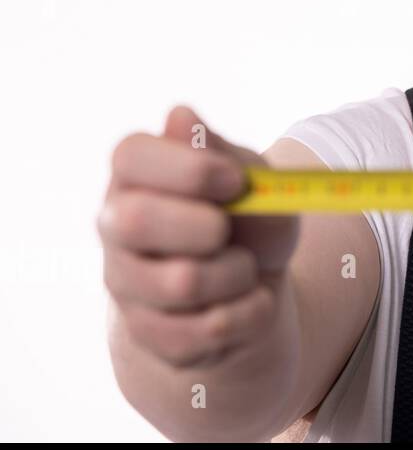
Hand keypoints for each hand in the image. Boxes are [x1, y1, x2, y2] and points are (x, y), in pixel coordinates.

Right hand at [99, 106, 299, 368]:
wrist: (258, 284)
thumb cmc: (251, 217)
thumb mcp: (254, 178)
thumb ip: (222, 152)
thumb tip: (180, 117)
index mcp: (138, 173)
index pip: (131, 156)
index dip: (188, 168)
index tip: (234, 180)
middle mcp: (117, 224)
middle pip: (136, 220)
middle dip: (206, 226)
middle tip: (232, 231)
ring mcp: (125, 282)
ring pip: (180, 282)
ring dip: (239, 273)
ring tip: (246, 267)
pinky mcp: (147, 333)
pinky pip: (203, 331)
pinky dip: (248, 313)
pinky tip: (249, 302)